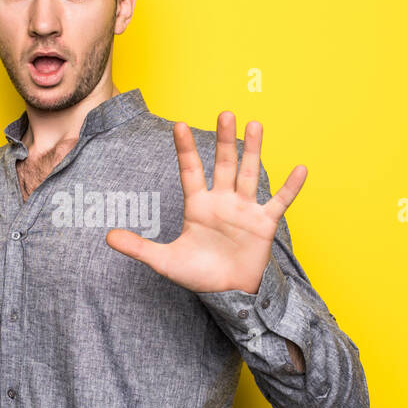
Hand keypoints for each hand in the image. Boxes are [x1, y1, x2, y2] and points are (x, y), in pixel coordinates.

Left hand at [105, 112, 305, 293]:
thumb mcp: (165, 261)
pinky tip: (300, 168)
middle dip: (224, 139)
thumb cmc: (198, 275)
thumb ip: (139, 247)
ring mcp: (245, 210)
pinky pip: (280, 202)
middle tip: (225, 113)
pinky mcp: (264, 224)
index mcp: (199, 206)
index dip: (186, 149)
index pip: (191, 170)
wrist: (228, 294)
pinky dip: (291, 187)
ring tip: (255, 125)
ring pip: (249, 174)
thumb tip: (107, 237)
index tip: (178, 124)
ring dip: (253, 150)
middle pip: (224, 164)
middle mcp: (223, 201)